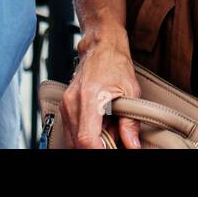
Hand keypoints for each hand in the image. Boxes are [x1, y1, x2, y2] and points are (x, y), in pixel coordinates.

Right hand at [60, 31, 141, 148]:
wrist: (101, 46)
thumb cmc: (115, 63)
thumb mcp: (130, 93)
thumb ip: (130, 123)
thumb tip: (132, 145)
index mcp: (88, 99)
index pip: (86, 139)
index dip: (99, 151)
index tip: (112, 150)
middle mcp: (72, 103)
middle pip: (77, 143)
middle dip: (97, 146)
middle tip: (115, 139)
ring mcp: (66, 105)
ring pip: (73, 139)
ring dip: (92, 141)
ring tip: (110, 128)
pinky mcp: (65, 106)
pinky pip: (72, 130)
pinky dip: (86, 133)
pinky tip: (101, 124)